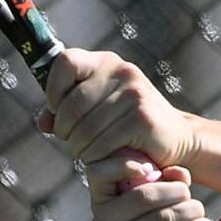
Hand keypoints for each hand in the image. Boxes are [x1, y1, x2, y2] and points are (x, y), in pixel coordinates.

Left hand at [39, 49, 196, 169]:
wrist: (177, 138)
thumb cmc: (129, 125)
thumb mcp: (98, 110)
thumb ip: (66, 112)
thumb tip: (43, 122)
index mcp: (107, 62)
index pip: (66, 61)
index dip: (53, 89)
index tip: (58, 110)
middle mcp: (122, 71)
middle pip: (72, 104)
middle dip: (65, 130)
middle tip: (71, 143)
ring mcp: (134, 93)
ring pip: (85, 128)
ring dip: (79, 148)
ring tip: (86, 153)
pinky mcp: (143, 118)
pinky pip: (102, 142)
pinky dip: (95, 157)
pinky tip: (101, 159)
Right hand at [84, 155, 214, 220]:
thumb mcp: (166, 212)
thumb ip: (170, 187)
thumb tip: (178, 171)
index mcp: (102, 209)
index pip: (99, 172)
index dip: (125, 162)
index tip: (152, 170)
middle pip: (146, 194)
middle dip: (180, 194)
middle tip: (194, 206)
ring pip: (166, 216)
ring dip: (194, 214)